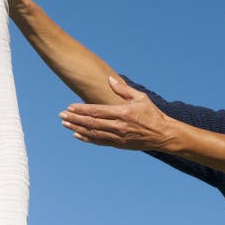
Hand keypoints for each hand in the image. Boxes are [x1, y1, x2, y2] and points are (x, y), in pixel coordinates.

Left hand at [59, 76, 174, 151]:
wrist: (163, 135)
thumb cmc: (152, 113)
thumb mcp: (140, 97)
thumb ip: (123, 89)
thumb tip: (110, 79)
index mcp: (122, 113)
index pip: (97, 111)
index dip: (82, 109)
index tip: (69, 106)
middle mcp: (119, 127)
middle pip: (92, 123)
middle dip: (75, 118)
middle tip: (61, 115)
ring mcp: (118, 137)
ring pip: (93, 133)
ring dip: (77, 128)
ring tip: (65, 123)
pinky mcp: (119, 145)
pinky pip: (100, 142)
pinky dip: (87, 138)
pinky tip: (77, 135)